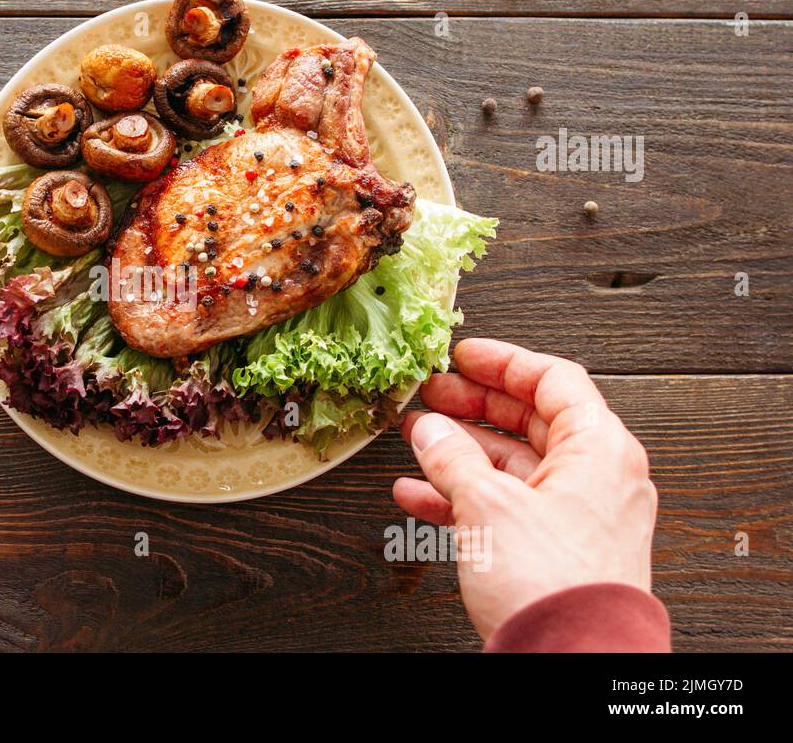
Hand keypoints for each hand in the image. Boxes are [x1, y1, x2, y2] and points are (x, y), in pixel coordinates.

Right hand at [393, 338, 656, 639]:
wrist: (572, 658)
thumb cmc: (553, 584)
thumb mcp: (488, 505)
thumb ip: (453, 458)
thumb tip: (430, 429)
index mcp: (599, 449)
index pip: (554, 379)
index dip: (503, 362)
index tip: (462, 356)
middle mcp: (596, 477)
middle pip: (531, 420)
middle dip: (474, 406)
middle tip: (432, 394)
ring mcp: (577, 514)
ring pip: (513, 465)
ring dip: (461, 451)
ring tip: (416, 440)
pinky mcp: (556, 549)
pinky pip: (508, 506)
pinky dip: (465, 496)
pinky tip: (421, 495)